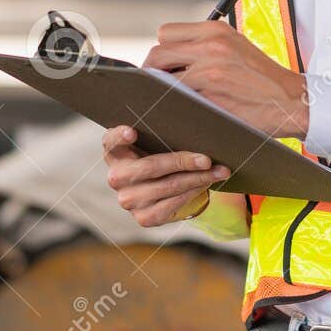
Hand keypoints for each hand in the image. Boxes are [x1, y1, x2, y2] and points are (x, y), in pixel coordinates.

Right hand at [102, 125, 230, 226]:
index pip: (111, 140)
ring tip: (218, 171)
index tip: (133, 132)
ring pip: (168, 187)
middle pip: (151, 166)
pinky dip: (193, 192)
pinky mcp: (144, 218)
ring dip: (198, 178)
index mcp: (115, 152)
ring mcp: (128, 200)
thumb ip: (160, 129)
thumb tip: (192, 112)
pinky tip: (206, 183)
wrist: (157, 188)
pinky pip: (173, 204)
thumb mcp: (153, 140)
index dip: (120, 136)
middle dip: (183, 161)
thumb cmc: (157, 153)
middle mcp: (116, 177)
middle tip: (207, 159)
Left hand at [143, 21, 309, 139]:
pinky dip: (177, 108)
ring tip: (174, 102)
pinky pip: (178, 102)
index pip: (165, 33)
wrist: (293, 101)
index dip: (162, 51)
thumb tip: (170, 59)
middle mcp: (211, 45)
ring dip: (163, 93)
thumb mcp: (236, 47)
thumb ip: (205, 47)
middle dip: (154, 72)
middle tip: (159, 88)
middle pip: (157, 53)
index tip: (164, 66)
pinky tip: (187, 113)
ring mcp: (211, 72)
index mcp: (216, 30)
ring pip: (163, 80)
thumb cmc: (263, 79)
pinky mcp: (212, 97)